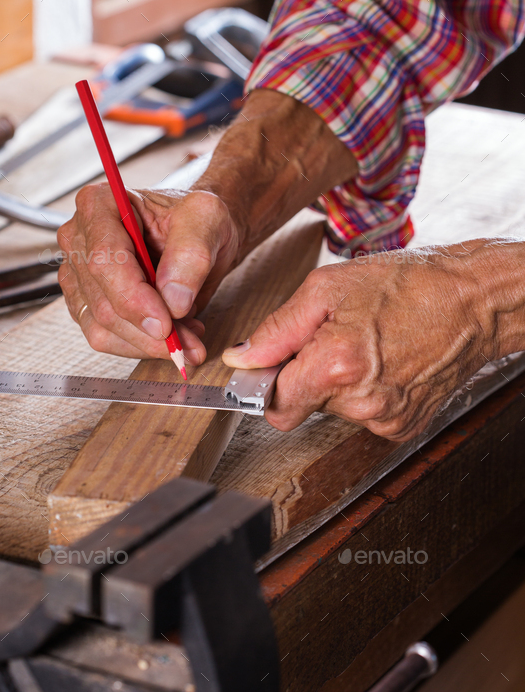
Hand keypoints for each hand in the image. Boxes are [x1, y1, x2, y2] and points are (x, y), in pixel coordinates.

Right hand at [58, 183, 239, 362]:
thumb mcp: (207, 218)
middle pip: (102, 299)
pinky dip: (140, 345)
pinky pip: (104, 337)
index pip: (105, 260)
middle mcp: (79, 237)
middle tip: (191, 342)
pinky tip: (171, 337)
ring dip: (148, 342)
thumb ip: (192, 254)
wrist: (198, 232)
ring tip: (188, 336)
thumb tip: (173, 301)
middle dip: (149, 329)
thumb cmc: (197, 218)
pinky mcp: (86, 301)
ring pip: (102, 325)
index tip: (166, 323)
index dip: (133, 298)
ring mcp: (78, 272)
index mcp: (100, 204)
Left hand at [223, 241, 506, 440]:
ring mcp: (386, 420)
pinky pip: (364, 415)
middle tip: (333, 338)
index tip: (276, 365)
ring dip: (338, 382)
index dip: (269, 383)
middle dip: (306, 376)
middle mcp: (361, 403)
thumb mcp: (327, 288)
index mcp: (336, 366)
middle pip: (304, 406)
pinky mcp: (405, 427)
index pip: (274, 406)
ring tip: (366, 344)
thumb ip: (276, 330)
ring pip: (333, 410)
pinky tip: (385, 362)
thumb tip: (240, 360)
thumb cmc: (405, 284)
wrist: (471, 300)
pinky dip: (366, 393)